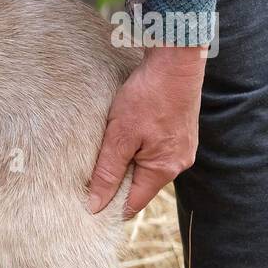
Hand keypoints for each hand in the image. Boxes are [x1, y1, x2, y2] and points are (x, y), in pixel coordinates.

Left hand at [87, 45, 205, 218]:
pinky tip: (122, 137)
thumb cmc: (148, 96)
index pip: (133, 203)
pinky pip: (153, 151)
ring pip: (145, 167)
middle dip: (115, 184)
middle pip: (140, 186)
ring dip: (124, 163)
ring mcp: (181, 147)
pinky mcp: (179, 133)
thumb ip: (107, 172)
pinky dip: (135, 149)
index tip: (85, 207)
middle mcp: (178, 163)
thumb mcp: (120, 136)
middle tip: (87, 179)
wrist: (176, 60)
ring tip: (103, 154)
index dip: (109, 207)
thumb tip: (95, 205)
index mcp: (164, 169)